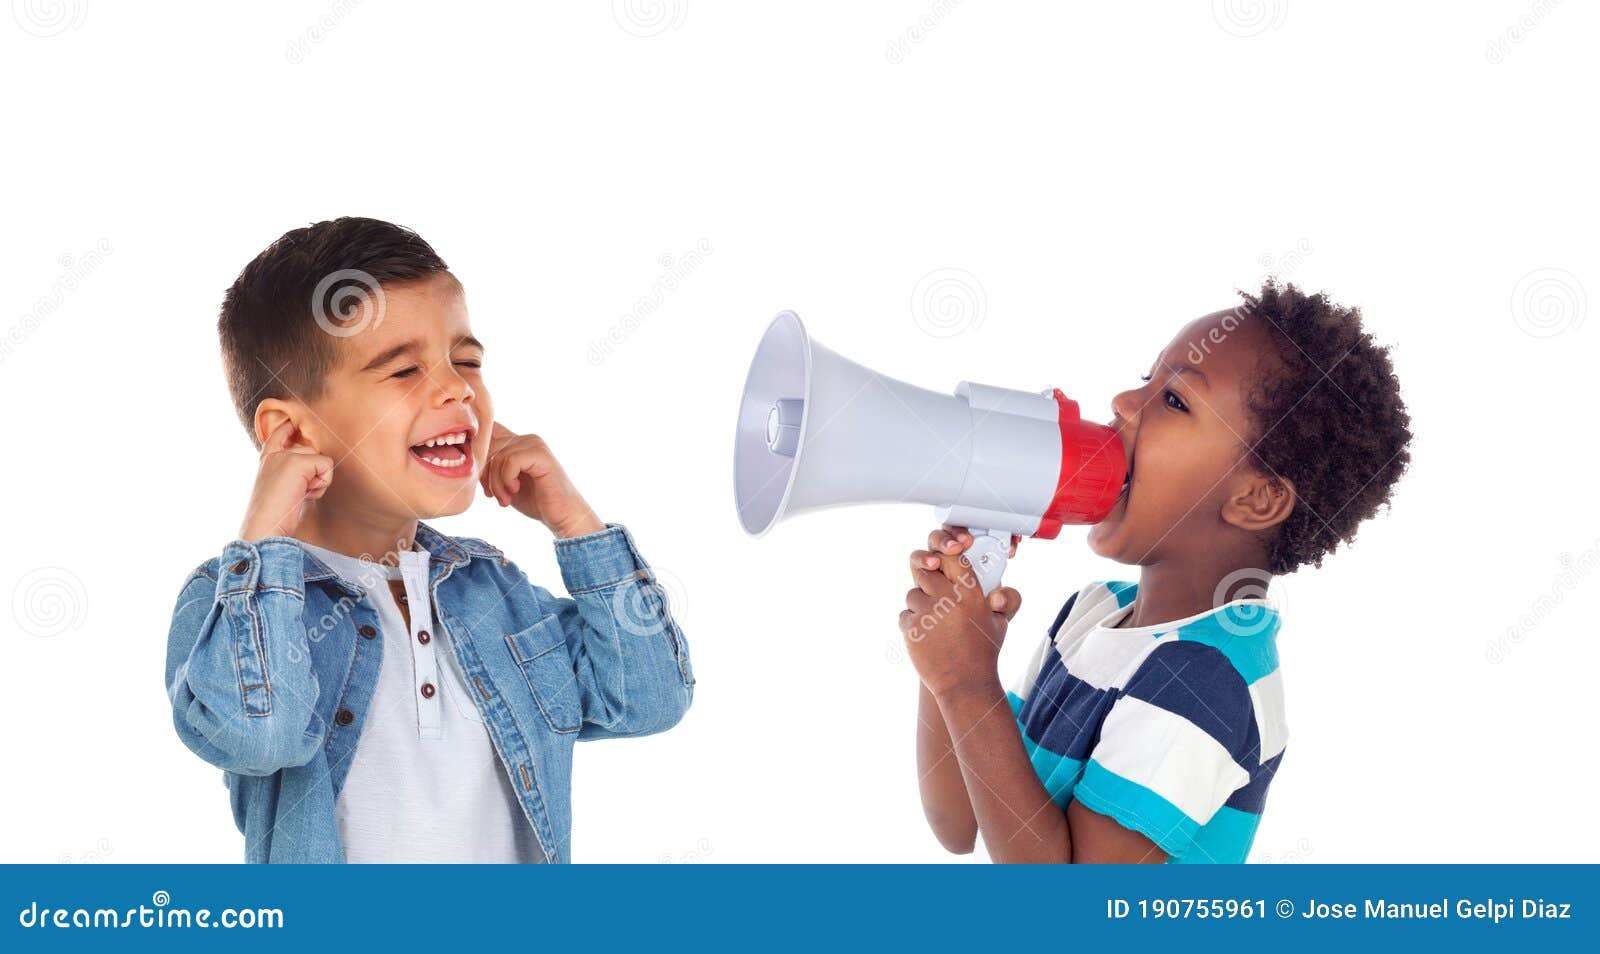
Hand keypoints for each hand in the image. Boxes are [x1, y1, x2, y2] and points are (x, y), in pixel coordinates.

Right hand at [238, 419, 333, 540]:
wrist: (264, 527)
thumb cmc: (275, 515)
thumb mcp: (282, 487)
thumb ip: (293, 473)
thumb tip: (317, 464)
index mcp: (266, 459)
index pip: (279, 433)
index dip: (288, 427)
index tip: (292, 424)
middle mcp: (274, 453)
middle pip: (311, 449)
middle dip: (313, 472)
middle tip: (298, 493)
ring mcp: (286, 455)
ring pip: (320, 457)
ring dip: (318, 480)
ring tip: (300, 494)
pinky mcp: (298, 462)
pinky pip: (326, 465)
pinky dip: (323, 483)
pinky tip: (306, 494)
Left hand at [480, 422, 603, 537]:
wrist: (561, 515)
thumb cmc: (535, 501)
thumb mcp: (505, 482)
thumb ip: (492, 467)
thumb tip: (468, 458)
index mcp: (518, 442)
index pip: (488, 431)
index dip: (477, 449)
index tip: (481, 479)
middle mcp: (526, 438)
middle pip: (488, 445)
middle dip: (485, 473)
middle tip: (491, 495)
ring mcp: (535, 444)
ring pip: (498, 455)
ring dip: (496, 482)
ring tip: (504, 499)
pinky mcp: (541, 454)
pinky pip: (510, 460)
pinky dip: (507, 479)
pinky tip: (515, 490)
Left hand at [899, 526, 1022, 696]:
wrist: (965, 685)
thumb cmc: (983, 652)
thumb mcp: (1001, 623)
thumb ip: (1005, 599)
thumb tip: (998, 591)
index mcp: (972, 594)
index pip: (953, 556)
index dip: (947, 551)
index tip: (946, 556)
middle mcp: (949, 600)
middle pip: (926, 569)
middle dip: (928, 576)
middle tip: (936, 590)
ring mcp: (928, 613)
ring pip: (913, 592)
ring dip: (920, 603)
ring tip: (936, 622)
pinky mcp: (911, 628)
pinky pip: (904, 614)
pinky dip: (912, 623)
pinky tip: (927, 636)